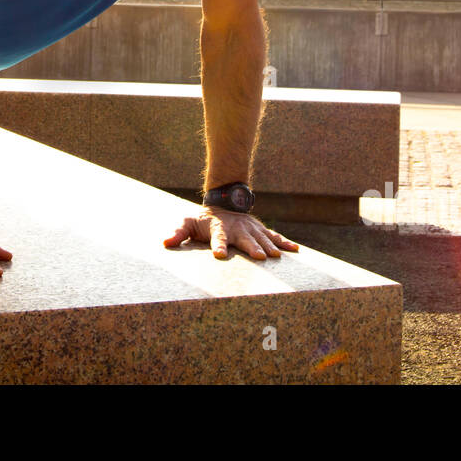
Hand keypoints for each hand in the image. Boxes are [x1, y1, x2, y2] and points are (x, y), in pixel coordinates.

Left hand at [164, 206, 299, 259]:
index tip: (218, 255)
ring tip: (276, 256)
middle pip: (245, 238)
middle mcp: (237, 227)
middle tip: (258, 257)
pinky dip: (284, 243)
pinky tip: (295, 250)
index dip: (218, 246)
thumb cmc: (203, 220)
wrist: (223, 203)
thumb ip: (179, 232)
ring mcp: (250, 228)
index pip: (218, 238)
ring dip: (269, 246)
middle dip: (251, 247)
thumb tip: (165, 242)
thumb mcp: (188, 223)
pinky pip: (274, 236)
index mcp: (219, 228)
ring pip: (262, 237)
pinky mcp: (260, 230)